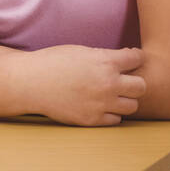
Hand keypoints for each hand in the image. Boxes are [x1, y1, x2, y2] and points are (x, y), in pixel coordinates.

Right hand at [28, 45, 146, 125]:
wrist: (28, 83)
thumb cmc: (51, 62)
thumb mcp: (80, 51)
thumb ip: (103, 57)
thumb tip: (125, 62)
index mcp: (105, 61)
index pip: (138, 59)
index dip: (134, 59)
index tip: (128, 61)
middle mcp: (107, 83)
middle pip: (141, 86)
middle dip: (133, 82)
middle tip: (122, 81)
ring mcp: (101, 103)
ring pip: (132, 105)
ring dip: (124, 100)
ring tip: (110, 95)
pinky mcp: (92, 119)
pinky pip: (115, 120)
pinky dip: (110, 113)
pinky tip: (98, 105)